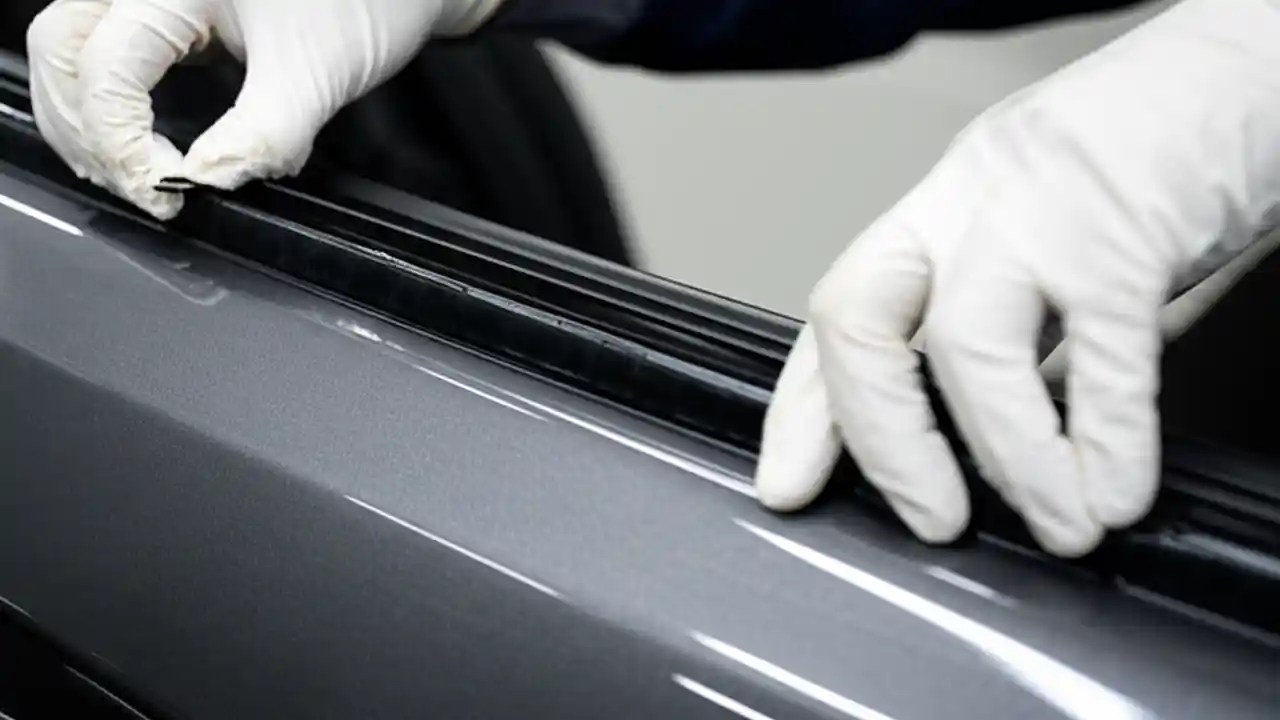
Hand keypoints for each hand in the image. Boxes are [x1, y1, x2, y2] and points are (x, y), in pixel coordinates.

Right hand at [25, 0, 505, 219]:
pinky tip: (137, 144)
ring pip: (70, 46)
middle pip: (60, 49)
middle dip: (85, 130)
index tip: (167, 195)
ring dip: (86, 117)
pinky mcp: (164, 7)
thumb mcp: (317, 75)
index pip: (104, 69)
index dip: (122, 144)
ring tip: (135, 175)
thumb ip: (262, 134)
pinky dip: (107, 100)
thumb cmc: (366, 5)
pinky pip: (105, 48)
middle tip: (141, 189)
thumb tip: (207, 181)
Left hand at [755, 0, 1279, 556]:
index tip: (789, 481)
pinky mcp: (1126, 228)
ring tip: (1055, 522)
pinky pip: (1101, 357)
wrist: (1260, 65)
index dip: (804, 409)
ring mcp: (1042, 208)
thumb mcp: (1052, 230)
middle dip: (880, 439)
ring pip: (966, 347)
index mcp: (947, 203)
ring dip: (1006, 461)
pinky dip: (1105, 442)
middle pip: (859, 317)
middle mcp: (973, 198)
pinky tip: (1115, 488)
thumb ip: (1018, 323)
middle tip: (929, 518)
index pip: (841, 308)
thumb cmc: (1160, 148)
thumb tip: (992, 439)